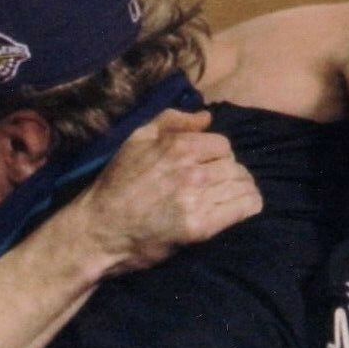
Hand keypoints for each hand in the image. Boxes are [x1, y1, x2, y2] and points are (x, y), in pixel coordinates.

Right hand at [76, 108, 260, 274]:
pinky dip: (248, 206)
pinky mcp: (200, 227)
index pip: (222, 144)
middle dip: (230, 173)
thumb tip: (206, 117)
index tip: (209, 166)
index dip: (218, 155)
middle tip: (218, 184)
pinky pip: (244, 208)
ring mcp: (196, 200)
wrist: (100, 230)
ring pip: (243, 185)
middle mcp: (190, 171)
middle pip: (234, 165)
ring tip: (229, 196)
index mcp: (177, 147)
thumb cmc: (116, 184)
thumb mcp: (136, 140)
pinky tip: (240, 208)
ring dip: (241, 189)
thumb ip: (171, 121)